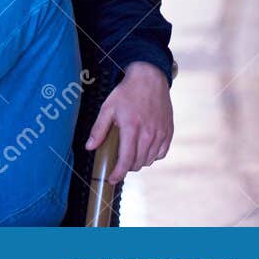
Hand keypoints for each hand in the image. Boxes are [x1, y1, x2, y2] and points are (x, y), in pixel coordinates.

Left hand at [85, 60, 172, 183]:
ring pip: (149, 160)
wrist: (150, 80)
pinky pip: (161, 153)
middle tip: (118, 161)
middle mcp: (148, 133)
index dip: (118, 173)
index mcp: (131, 127)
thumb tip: (90, 147)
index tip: (112, 179)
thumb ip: (99, 129)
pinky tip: (144, 148)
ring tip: (130, 153)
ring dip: (138, 161)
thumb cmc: (127, 93)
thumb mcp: (108, 108)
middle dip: (126, 166)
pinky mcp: (168, 132)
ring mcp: (161, 133)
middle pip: (138, 162)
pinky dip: (152, 156)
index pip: (126, 159)